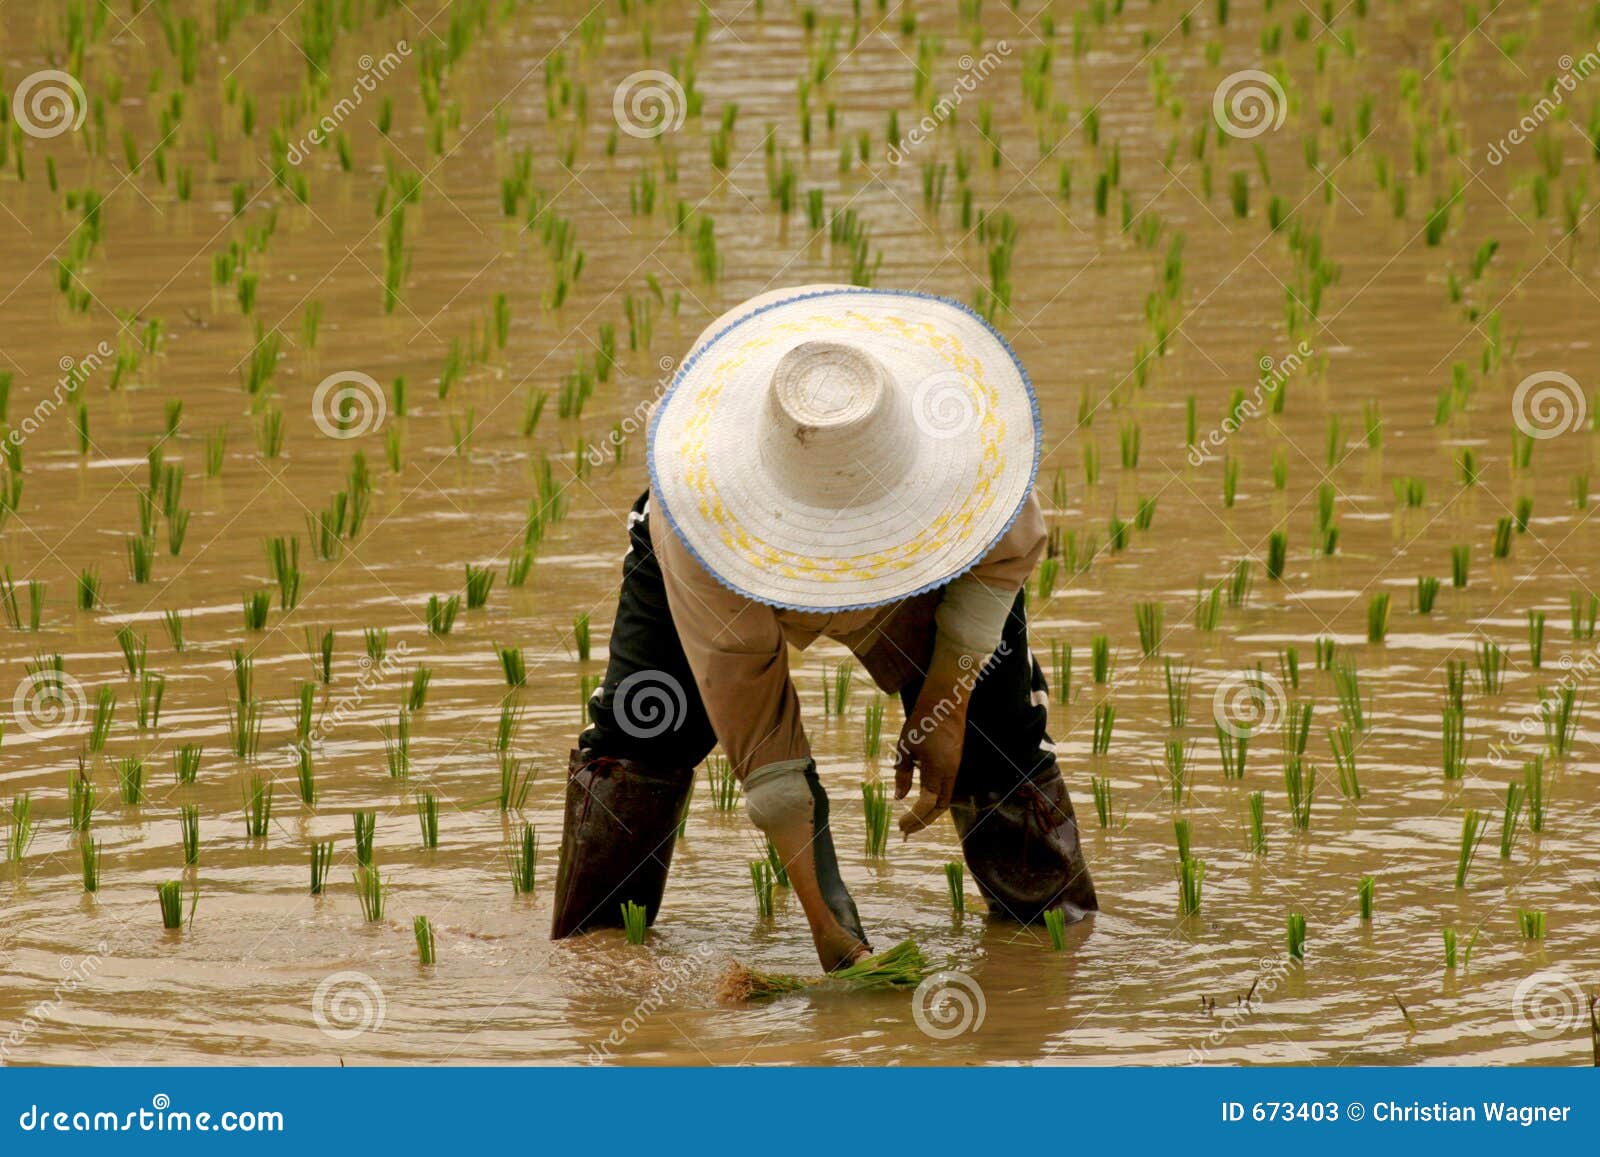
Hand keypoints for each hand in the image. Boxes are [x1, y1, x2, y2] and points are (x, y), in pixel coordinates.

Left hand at [895, 653, 972, 835]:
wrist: (945, 702)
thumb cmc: (921, 722)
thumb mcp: (905, 748)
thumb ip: (902, 774)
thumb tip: (899, 797)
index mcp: (936, 768)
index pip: (927, 802)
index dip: (914, 818)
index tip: (900, 826)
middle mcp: (949, 772)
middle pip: (940, 807)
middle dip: (923, 821)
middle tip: (905, 830)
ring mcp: (954, 768)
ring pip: (945, 799)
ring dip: (929, 813)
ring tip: (911, 821)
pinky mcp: (954, 764)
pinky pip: (946, 789)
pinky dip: (934, 801)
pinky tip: (920, 803)